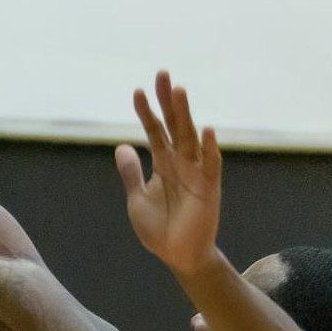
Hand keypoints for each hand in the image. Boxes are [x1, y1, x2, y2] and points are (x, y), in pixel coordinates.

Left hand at [114, 71, 223, 274]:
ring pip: (191, 137)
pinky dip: (209, 148)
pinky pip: (211, 164)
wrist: (178, 256)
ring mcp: (196, 173)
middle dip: (168, 101)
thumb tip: (121, 146)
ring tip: (179, 91)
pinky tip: (206, 130)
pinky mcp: (209, 188)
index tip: (137, 91)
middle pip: (174, 125)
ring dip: (186, 115)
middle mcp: (181, 162)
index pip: (154, 131)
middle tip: (162, 74)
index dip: (146, 112)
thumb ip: (131, 173)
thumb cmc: (160, 229)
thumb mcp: (137, 198)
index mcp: (164, 164)